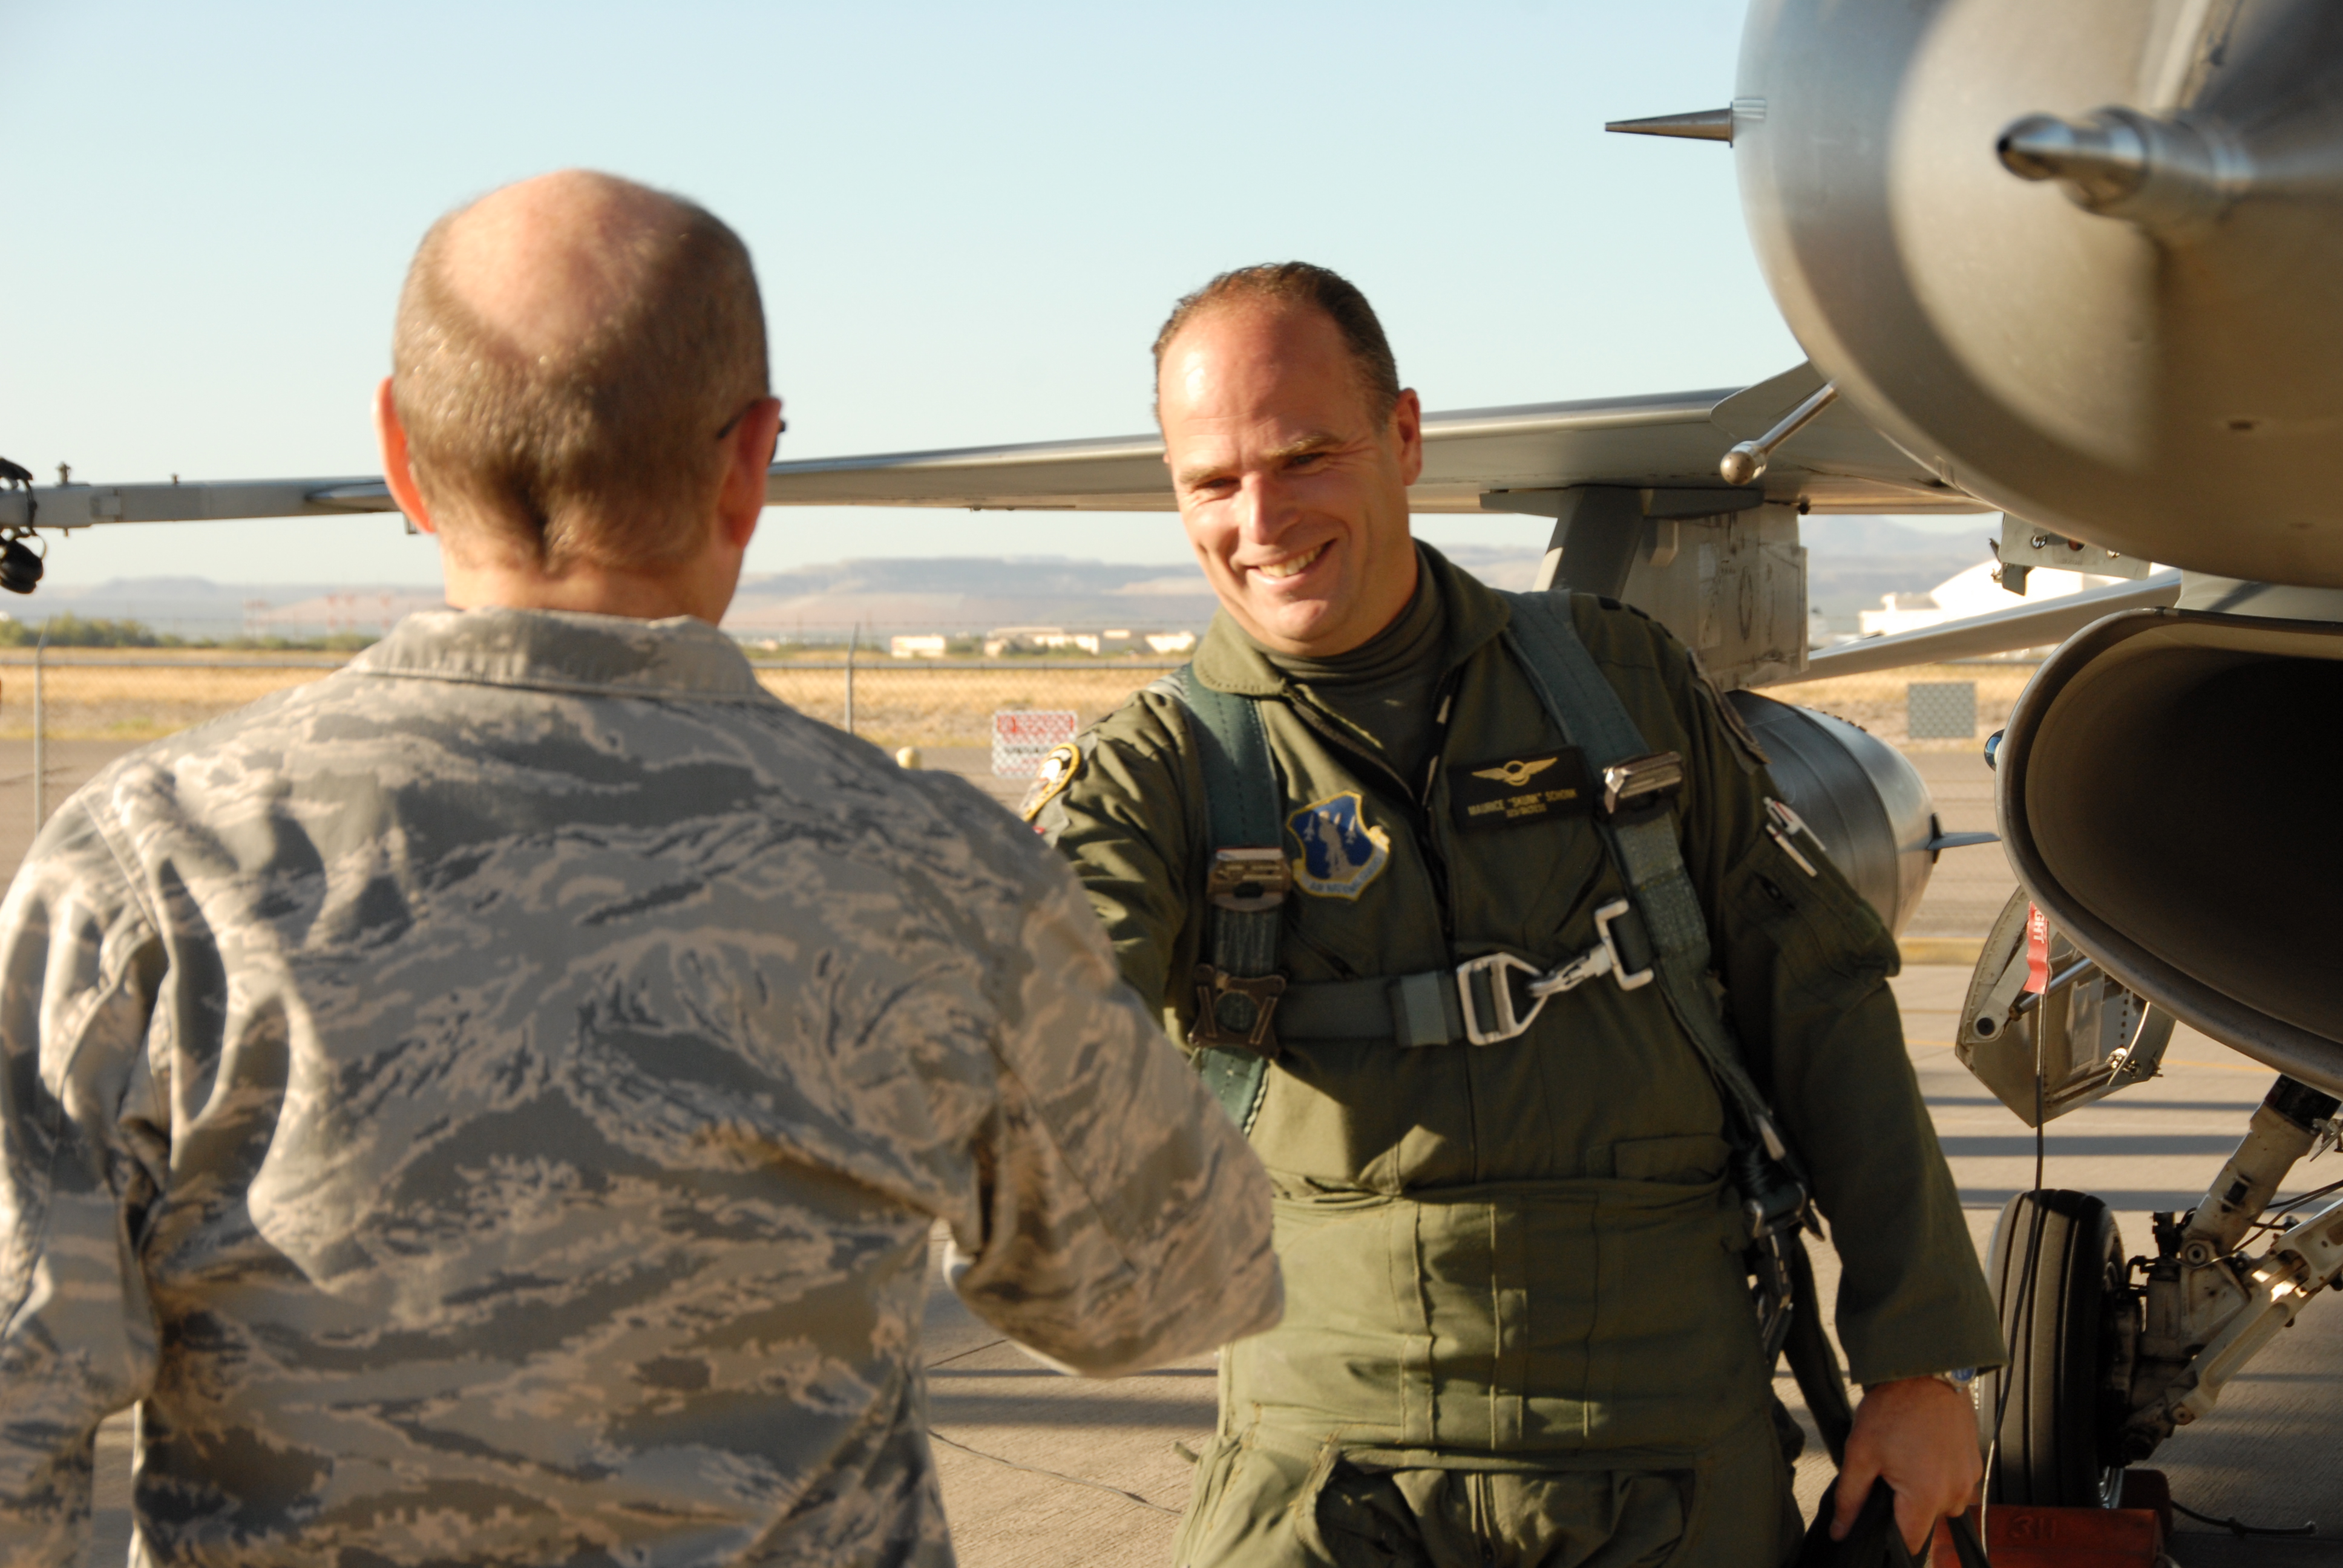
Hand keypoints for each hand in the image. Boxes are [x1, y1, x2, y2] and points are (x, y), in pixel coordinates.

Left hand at [1830, 1376, 1981, 1553]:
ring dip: (1922, 1491)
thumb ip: (1850, 1498)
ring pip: (1940, 1504)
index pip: (1909, 1543)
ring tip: (1905, 1456)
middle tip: (1888, 1472)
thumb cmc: (1894, 1407)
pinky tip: (1922, 1450)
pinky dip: (1937, 1475)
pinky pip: (1953, 1485)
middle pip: (1924, 1523)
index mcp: (1926, 1496)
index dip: (1888, 1536)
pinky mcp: (1975, 1465)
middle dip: (1903, 1507)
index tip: (1877, 1517)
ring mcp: (1969, 1479)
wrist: (1926, 1371)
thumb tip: (1841, 1531)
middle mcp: (1955, 1494)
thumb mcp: (1860, 1452)